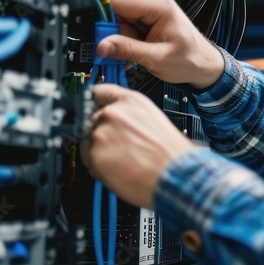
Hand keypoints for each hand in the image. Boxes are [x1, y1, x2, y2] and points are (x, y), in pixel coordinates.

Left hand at [81, 84, 195, 208]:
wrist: (174, 173)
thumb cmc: (172, 152)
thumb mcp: (154, 119)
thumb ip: (132, 116)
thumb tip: (120, 124)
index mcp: (130, 101)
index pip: (99, 91)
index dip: (94, 101)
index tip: (89, 106)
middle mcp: (112, 113)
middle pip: (93, 120)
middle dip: (102, 133)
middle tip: (118, 147)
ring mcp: (100, 134)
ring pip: (89, 141)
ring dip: (101, 151)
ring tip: (123, 162)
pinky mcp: (94, 155)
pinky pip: (89, 161)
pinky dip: (99, 167)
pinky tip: (119, 171)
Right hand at [98, 0, 224, 89]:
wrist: (204, 65)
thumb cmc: (190, 60)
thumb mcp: (157, 59)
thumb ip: (128, 50)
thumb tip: (102, 46)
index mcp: (158, 6)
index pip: (118, 0)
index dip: (106, 18)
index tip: (103, 38)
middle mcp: (153, 3)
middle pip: (116, 9)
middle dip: (113, 31)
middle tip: (119, 51)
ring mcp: (150, 11)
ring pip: (118, 19)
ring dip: (120, 38)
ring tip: (133, 55)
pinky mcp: (148, 21)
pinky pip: (126, 26)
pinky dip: (125, 40)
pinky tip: (135, 53)